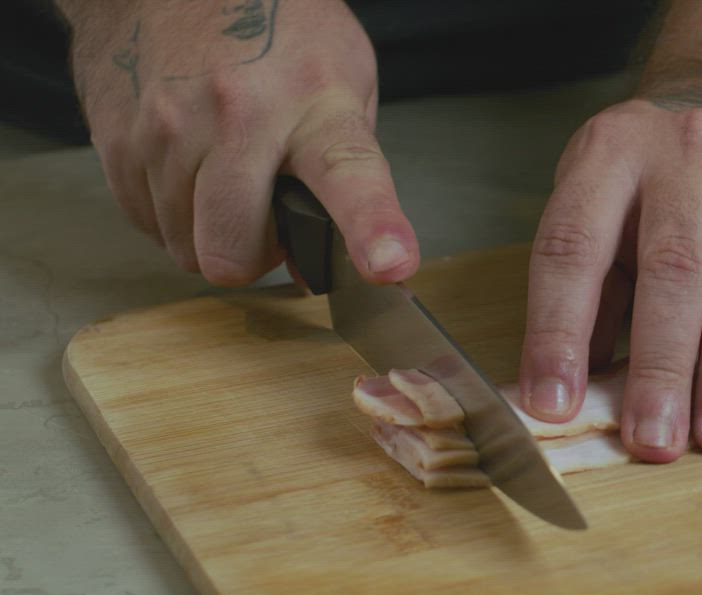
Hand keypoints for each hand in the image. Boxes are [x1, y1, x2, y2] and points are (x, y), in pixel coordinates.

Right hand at [66, 0, 416, 284]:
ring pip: (186, 248)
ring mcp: (170, 128)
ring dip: (209, 231)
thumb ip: (345, 171)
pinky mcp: (119, 140)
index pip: (349, 174)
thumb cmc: (275, 31)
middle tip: (266, 214)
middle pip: (233, 251)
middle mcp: (239, 116)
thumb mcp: (343, 81)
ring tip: (225, 175)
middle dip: (253, 255)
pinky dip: (172, 212)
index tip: (389, 264)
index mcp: (316, 104)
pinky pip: (148, 224)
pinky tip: (188, 166)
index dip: (372, 227)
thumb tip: (316, 264)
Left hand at [519, 92, 701, 461]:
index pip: (572, 247)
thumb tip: (565, 396)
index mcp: (610, 154)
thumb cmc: (660, 180)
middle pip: (670, 266)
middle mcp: (684, 150)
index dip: (558, 330)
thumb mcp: (605, 209)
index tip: (554, 405)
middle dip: (661, 363)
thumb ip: (591, 293)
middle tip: (653, 440)